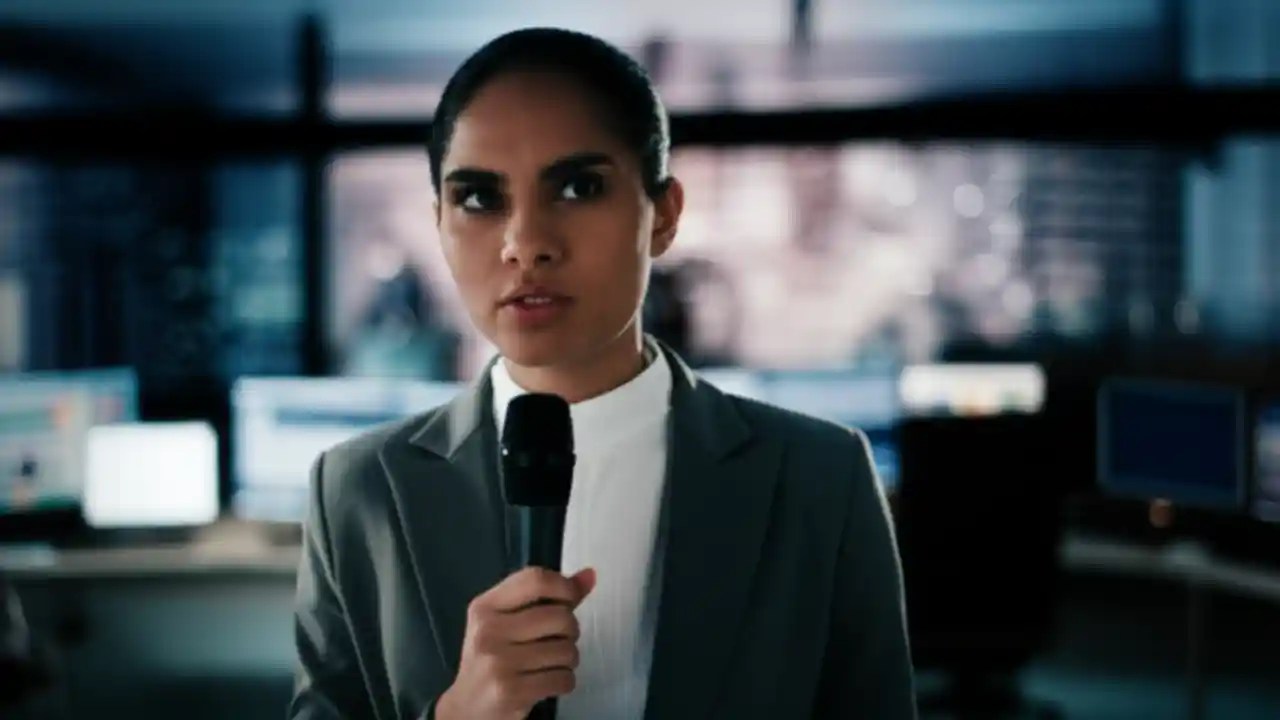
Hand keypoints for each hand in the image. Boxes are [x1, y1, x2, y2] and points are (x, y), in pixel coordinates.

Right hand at [435, 566, 596, 719]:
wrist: (467, 708)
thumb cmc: (492, 658)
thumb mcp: (508, 622)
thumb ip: (549, 598)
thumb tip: (590, 575)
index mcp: (484, 607)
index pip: (535, 580)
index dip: (564, 586)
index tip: (571, 598)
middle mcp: (488, 631)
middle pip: (559, 616)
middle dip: (571, 630)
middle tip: (559, 640)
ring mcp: (498, 662)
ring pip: (566, 650)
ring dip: (569, 659)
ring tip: (551, 663)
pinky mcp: (511, 691)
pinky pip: (563, 678)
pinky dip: (565, 681)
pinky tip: (549, 681)